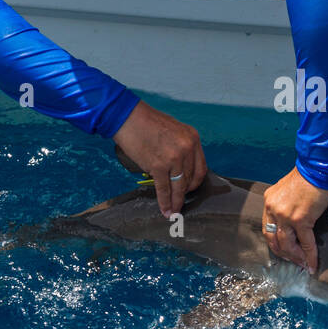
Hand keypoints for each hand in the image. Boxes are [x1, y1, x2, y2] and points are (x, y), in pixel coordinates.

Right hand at [111, 101, 207, 216]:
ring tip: (173, 211)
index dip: (195, 182)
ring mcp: (174, 157)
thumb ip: (181, 148)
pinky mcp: (158, 165)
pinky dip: (165, 202)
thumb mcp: (174, 131)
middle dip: (185, 193)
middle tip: (180, 202)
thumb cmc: (147, 122)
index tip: (189, 190)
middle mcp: (187, 148)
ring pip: (179, 187)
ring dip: (176, 202)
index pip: (200, 167)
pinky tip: (165, 210)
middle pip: (191, 179)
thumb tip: (180, 170)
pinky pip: (164, 189)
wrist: (127, 117)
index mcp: (192, 138)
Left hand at [262, 167, 327, 272]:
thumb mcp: (292, 190)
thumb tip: (303, 222)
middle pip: (273, 240)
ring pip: (286, 244)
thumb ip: (292, 206)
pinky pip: (305, 242)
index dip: (276, 243)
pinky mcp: (301, 219)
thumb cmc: (311, 175)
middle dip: (284, 253)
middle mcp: (273, 209)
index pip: (268, 228)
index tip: (285, 251)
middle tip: (294, 261)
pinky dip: (309, 255)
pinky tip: (313, 263)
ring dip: (295, 257)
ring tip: (303, 264)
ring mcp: (285, 215)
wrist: (319, 166)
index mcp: (270, 201)